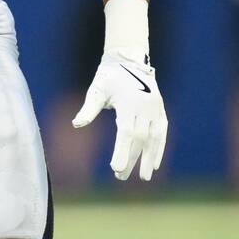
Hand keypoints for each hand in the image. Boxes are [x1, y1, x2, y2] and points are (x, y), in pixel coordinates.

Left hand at [73, 52, 166, 181]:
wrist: (129, 60)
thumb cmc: (108, 77)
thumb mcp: (96, 90)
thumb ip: (88, 108)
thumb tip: (76, 124)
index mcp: (128, 103)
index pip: (126, 132)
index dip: (121, 151)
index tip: (115, 168)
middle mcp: (145, 106)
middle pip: (139, 139)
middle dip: (131, 159)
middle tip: (120, 177)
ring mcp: (155, 108)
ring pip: (154, 138)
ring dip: (150, 158)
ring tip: (144, 177)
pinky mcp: (160, 110)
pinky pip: (163, 132)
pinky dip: (160, 148)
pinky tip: (156, 164)